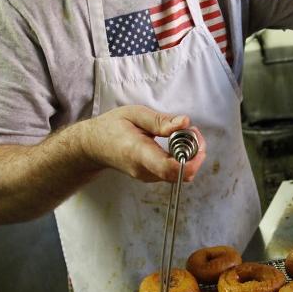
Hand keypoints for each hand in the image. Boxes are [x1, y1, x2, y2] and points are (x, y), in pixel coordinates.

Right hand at [78, 105, 206, 181]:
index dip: (190, 161)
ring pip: (179, 174)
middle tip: (194, 132)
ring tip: (184, 134)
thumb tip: (185, 123)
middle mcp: (143, 169)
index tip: (199, 145)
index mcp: (138, 152)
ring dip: (190, 156)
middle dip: (195, 154)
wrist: (93, 145)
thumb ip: (161, 121)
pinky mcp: (150, 177)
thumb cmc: (112, 127)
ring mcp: (146, 176)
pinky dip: (182, 159)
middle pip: (179, 173)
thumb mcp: (134, 114)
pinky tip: (177, 143)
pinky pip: (173, 173)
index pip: (167, 168)